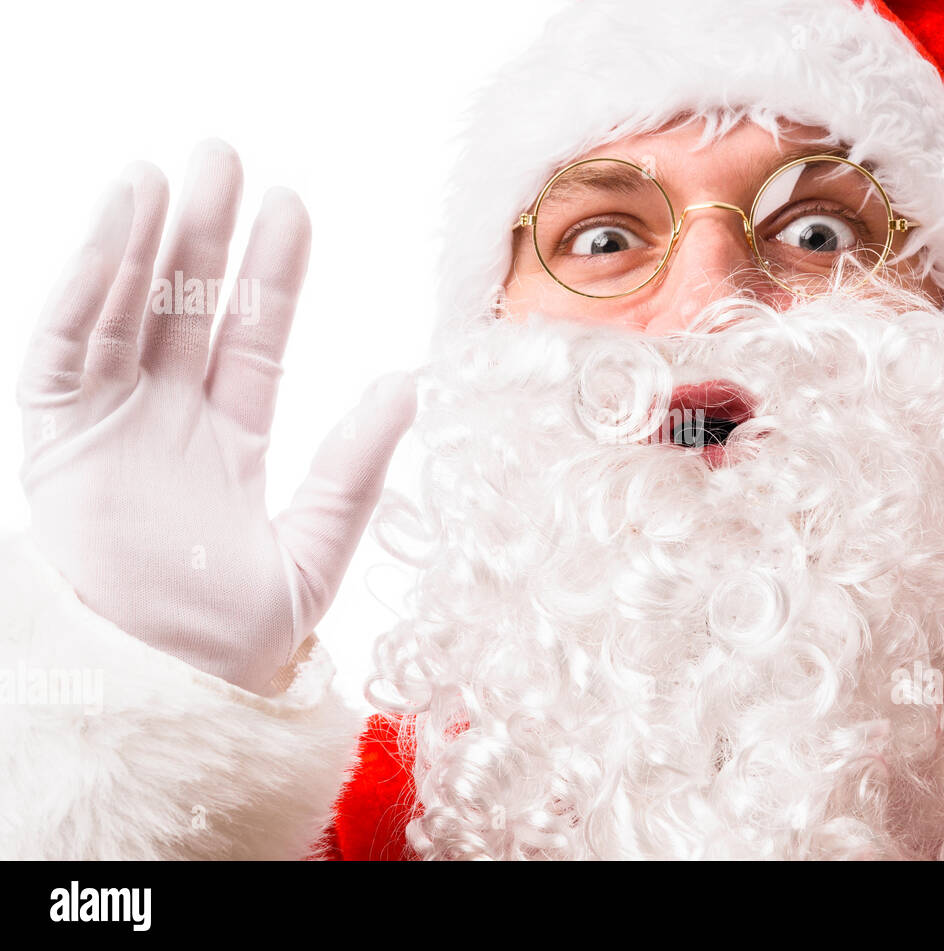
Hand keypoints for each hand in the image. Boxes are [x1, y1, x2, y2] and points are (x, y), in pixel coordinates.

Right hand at [17, 140, 416, 692]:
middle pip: (186, 309)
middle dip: (205, 236)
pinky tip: (118, 225)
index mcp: (231, 440)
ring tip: (168, 172)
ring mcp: (110, 426)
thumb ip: (357, 464)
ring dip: (144, 242)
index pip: (251, 338)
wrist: (167, 694)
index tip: (292, 206)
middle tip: (223, 155)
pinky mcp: (58, 441)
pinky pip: (66, 347)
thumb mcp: (317, 546)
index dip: (271, 274)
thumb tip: (409, 380)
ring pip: (124, 313)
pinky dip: (86, 285)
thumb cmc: (240, 640)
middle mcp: (168, 421)